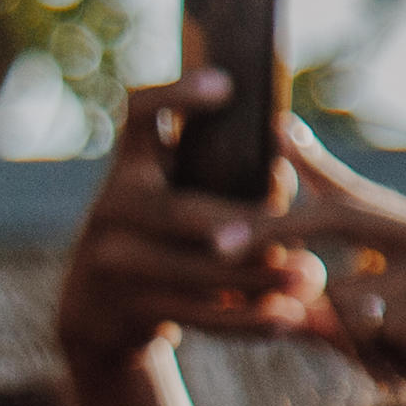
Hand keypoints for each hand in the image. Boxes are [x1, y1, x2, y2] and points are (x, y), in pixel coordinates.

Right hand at [54, 71, 324, 383]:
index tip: (226, 85)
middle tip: (294, 228)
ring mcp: (112, 262)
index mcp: (128, 167)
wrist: (95, 313)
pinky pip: (196, 316)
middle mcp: (112, 208)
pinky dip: (245, 320)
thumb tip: (286, 168)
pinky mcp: (125, 311)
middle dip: (243, 223)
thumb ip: (219, 181)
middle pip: (182, 212)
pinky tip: (284, 319)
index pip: (141, 113)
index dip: (178, 94)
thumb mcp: (168, 200)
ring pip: (196, 270)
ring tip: (311, 277)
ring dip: (259, 276)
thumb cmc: (159, 240)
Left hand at [276, 124, 405, 405]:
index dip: (311, 162)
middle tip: (218, 245)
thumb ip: (324, 306)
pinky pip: (369, 325)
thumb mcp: (372, 330)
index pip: (357, 192)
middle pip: (341, 215)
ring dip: (346, 336)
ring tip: (393, 359)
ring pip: (345, 292)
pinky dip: (372, 354)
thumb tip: (264, 295)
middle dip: (273, 231)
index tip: (274, 128)